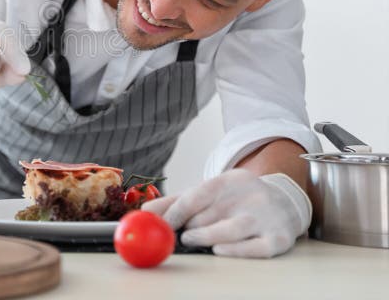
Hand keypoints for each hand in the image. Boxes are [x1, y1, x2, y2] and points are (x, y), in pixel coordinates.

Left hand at [141, 169, 311, 257]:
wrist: (286, 201)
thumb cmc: (238, 200)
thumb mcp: (211, 192)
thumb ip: (178, 201)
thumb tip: (145, 211)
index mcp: (231, 180)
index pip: (199, 194)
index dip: (176, 211)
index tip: (159, 224)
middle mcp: (251, 195)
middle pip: (212, 213)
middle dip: (189, 226)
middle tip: (173, 235)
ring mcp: (267, 217)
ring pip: (232, 229)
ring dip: (207, 236)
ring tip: (191, 240)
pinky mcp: (279, 238)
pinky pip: (256, 248)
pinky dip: (236, 251)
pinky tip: (219, 250)